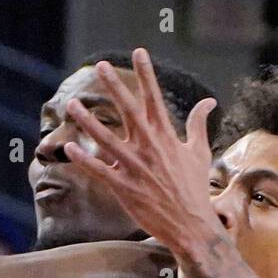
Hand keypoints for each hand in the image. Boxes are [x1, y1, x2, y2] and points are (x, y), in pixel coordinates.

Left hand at [63, 48, 222, 255]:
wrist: (192, 226)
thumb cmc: (194, 188)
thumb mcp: (199, 152)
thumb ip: (199, 124)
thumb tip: (209, 101)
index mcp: (166, 137)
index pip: (155, 98)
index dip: (146, 74)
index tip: (139, 52)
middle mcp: (150, 148)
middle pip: (129, 111)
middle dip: (115, 87)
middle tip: (100, 66)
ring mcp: (135, 168)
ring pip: (107, 139)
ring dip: (88, 122)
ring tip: (72, 104)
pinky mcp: (124, 189)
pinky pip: (100, 171)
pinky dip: (84, 160)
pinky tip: (68, 148)